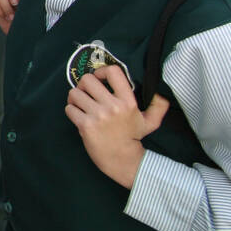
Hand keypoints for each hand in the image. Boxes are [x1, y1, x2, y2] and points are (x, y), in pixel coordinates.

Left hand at [66, 65, 169, 189]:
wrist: (122, 159)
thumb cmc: (133, 137)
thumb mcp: (151, 121)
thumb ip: (159, 105)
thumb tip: (160, 91)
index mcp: (128, 101)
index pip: (113, 72)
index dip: (101, 71)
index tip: (99, 78)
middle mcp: (113, 106)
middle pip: (87, 80)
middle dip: (83, 85)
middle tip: (86, 93)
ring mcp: (98, 116)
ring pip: (74, 93)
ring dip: (75, 98)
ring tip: (81, 105)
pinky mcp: (85, 125)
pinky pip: (69, 108)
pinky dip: (71, 110)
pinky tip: (78, 116)